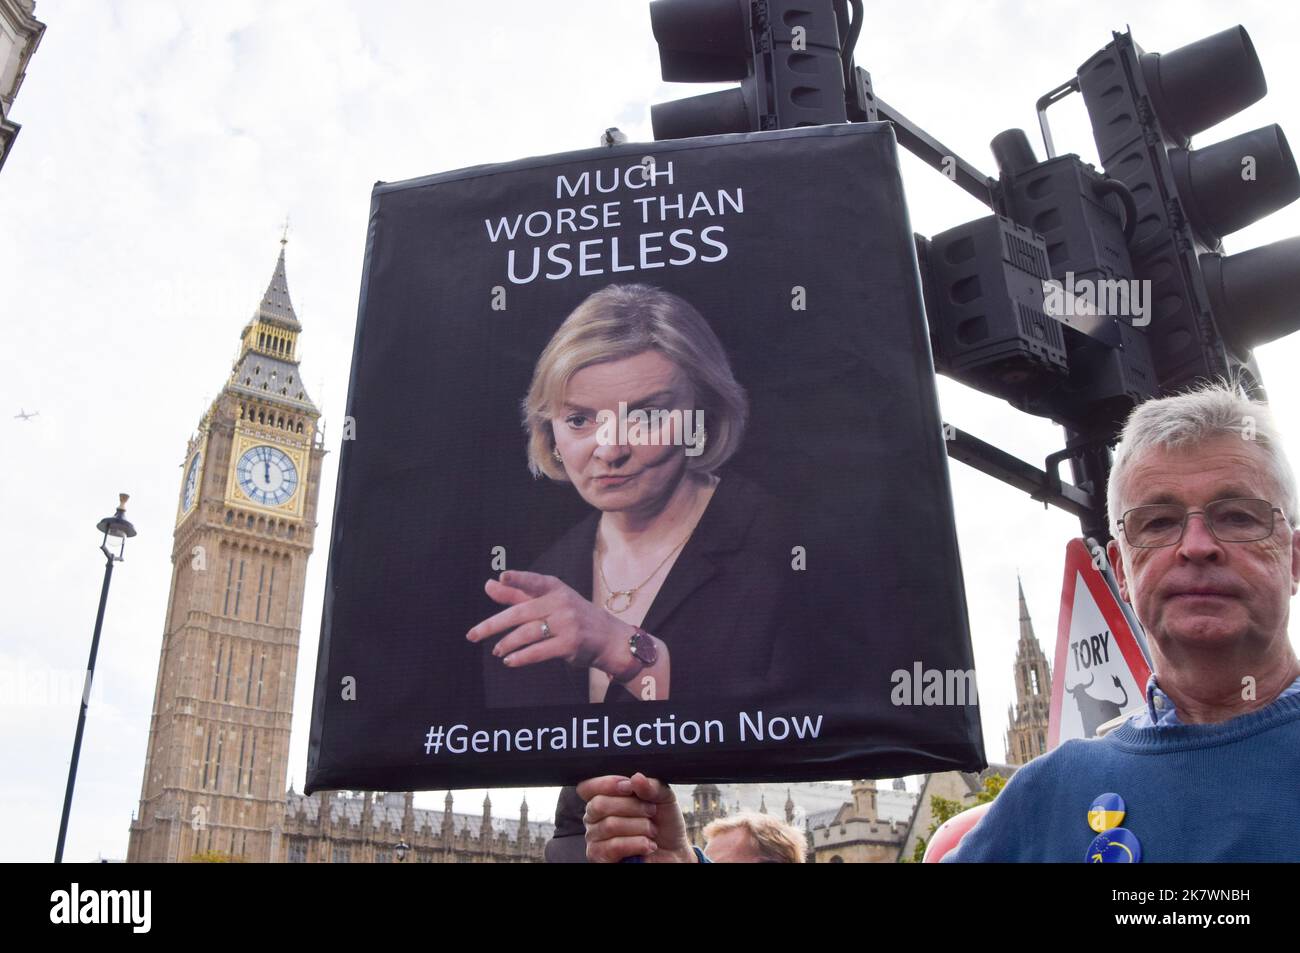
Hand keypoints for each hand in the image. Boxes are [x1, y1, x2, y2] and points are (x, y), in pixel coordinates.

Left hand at [466, 570, 637, 679]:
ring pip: (527, 634)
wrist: (607, 637)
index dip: (518, 579)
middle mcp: (561, 603)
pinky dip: (521, 657)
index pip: (533, 582)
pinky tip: (509, 661)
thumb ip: (517, 594)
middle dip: (493, 625)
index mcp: (554, 588)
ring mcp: (567, 624)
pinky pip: (538, 651)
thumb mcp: (547, 601)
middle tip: (473, 634)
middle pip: (520, 613)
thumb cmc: (572, 616)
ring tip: (497, 650)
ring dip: (507, 644)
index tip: (502, 577)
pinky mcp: (570, 644)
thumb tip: (489, 585)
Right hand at [577, 773, 695, 862]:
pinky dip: (637, 844)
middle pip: (599, 804)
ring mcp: (595, 839)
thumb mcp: (663, 798)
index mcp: (604, 798)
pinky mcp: (600, 858)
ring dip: (639, 826)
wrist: (673, 853)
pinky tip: (648, 845)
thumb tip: (635, 778)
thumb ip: (651, 786)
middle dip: (632, 806)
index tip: (630, 787)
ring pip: (610, 825)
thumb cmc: (663, 824)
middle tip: (650, 811)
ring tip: (652, 831)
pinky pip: (614, 846)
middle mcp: (594, 818)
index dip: (606, 784)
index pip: (587, 787)